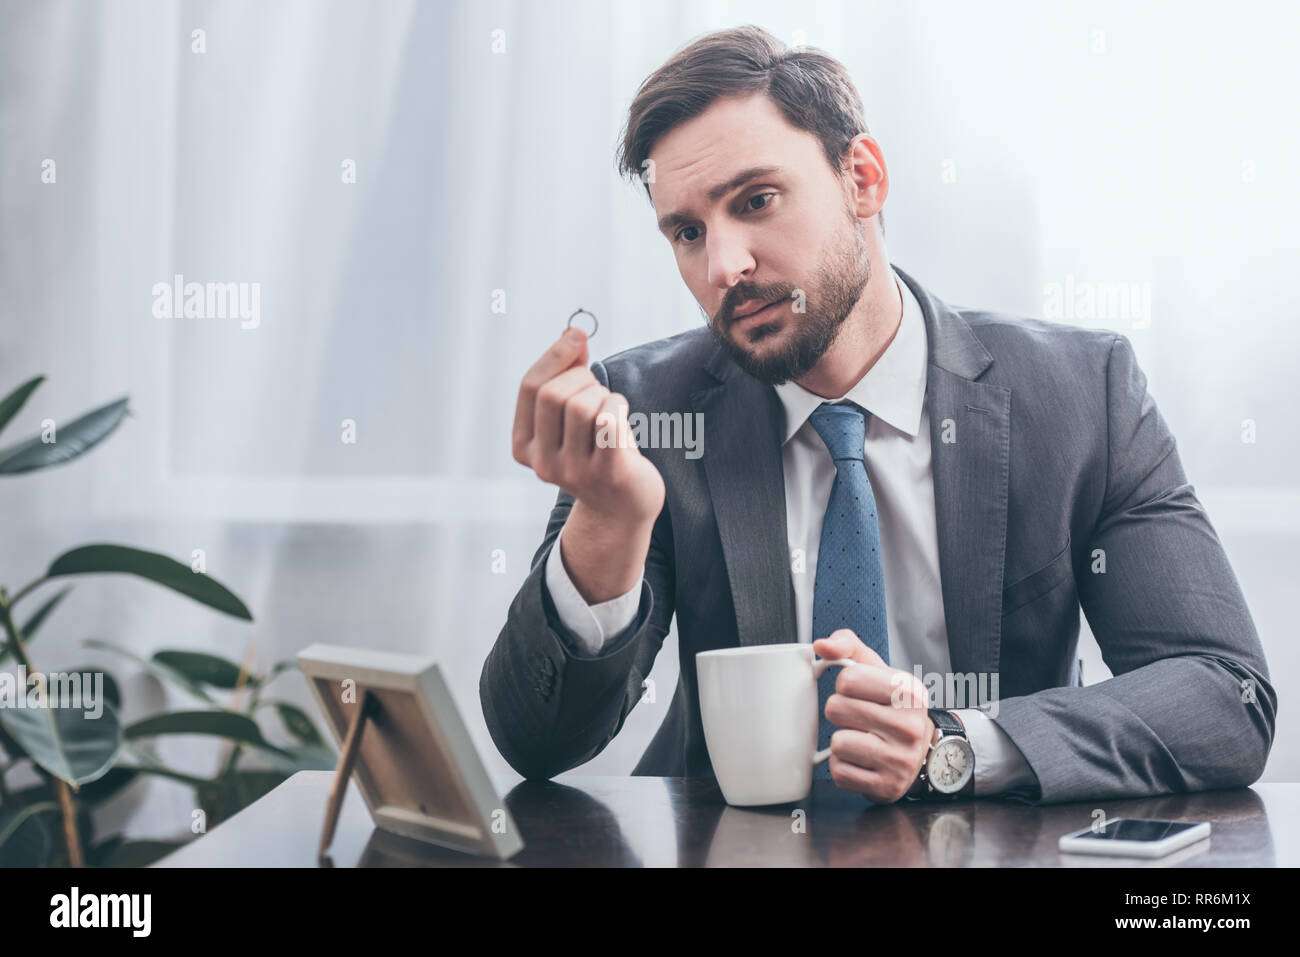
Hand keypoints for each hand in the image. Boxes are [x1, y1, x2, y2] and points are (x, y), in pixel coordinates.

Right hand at [512, 327, 664, 525]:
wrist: (623, 506)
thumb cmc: (598, 450)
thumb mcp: (573, 415)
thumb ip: (568, 376)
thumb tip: (573, 334)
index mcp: (524, 447)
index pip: (530, 388)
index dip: (554, 355)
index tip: (577, 336)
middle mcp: (543, 463)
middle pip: (554, 394)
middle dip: (581, 377)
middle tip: (597, 389)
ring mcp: (574, 472)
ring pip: (582, 405)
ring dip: (602, 394)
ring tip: (609, 408)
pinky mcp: (607, 474)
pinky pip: (609, 420)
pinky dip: (617, 405)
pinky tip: (621, 417)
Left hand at [813, 628, 935, 802]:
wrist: (920, 752)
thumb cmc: (892, 706)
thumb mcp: (877, 669)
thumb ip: (848, 646)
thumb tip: (822, 645)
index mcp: (909, 692)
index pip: (848, 679)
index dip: (845, 685)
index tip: (859, 692)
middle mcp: (910, 727)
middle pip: (836, 710)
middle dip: (840, 712)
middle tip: (858, 717)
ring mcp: (900, 760)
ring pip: (837, 743)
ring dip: (841, 741)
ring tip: (861, 738)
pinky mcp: (886, 787)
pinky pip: (840, 772)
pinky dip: (843, 766)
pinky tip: (861, 760)